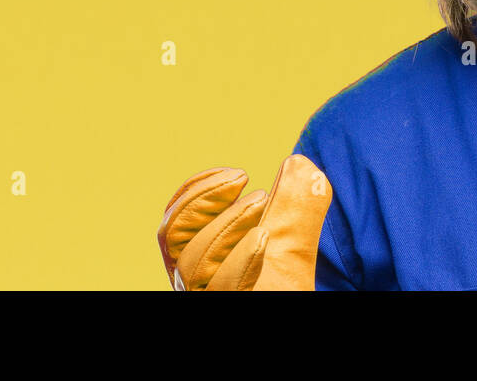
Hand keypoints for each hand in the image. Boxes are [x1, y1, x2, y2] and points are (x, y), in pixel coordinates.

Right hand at [157, 154, 331, 290]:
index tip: (234, 174)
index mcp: (195, 261)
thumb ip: (297, 208)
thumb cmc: (285, 289)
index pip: (174, 223)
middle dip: (208, 200)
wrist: (289, 310)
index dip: (196, 190)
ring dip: (226, 224)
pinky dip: (239, 259)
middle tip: (248, 181)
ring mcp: (207, 299)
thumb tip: (303, 166)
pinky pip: (221, 291)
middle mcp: (192, 285)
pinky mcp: (228, 307)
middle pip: (174, 238)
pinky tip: (263, 238)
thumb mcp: (295, 246)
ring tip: (261, 203)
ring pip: (193, 265)